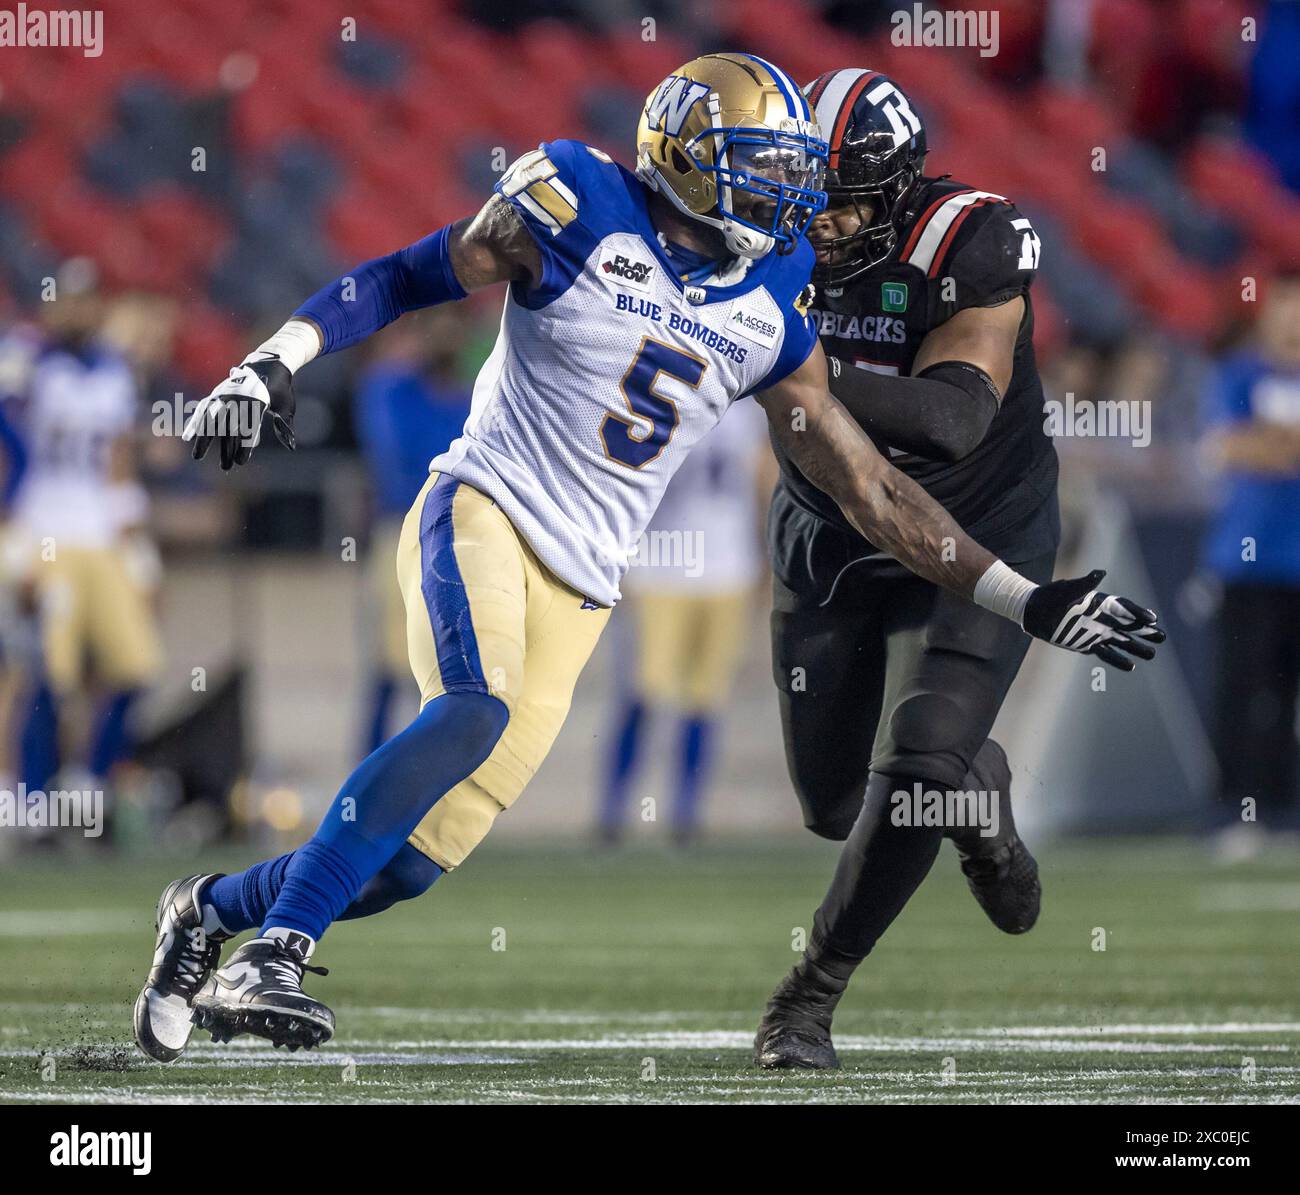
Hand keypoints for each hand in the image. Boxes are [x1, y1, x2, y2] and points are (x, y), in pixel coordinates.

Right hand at [183, 353, 295, 469]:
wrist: (268, 363)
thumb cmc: (281, 388)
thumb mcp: (286, 404)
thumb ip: (284, 424)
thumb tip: (290, 445)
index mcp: (256, 401)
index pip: (249, 429)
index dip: (245, 447)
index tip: (241, 463)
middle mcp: (237, 398)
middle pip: (227, 428)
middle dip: (225, 449)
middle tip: (224, 468)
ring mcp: (225, 396)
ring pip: (211, 420)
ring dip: (204, 439)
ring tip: (197, 456)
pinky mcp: (218, 394)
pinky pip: (204, 410)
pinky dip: (196, 422)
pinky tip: (188, 436)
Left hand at [1023, 569, 1165, 670]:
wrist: (1034, 611)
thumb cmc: (1051, 596)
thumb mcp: (1068, 589)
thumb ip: (1085, 583)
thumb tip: (1100, 573)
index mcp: (1101, 603)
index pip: (1124, 608)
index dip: (1138, 613)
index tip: (1152, 619)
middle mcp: (1102, 618)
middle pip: (1129, 626)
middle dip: (1145, 632)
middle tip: (1162, 637)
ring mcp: (1095, 632)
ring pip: (1121, 641)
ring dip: (1136, 648)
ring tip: (1152, 654)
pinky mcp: (1086, 645)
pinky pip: (1106, 654)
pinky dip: (1118, 660)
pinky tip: (1131, 666)